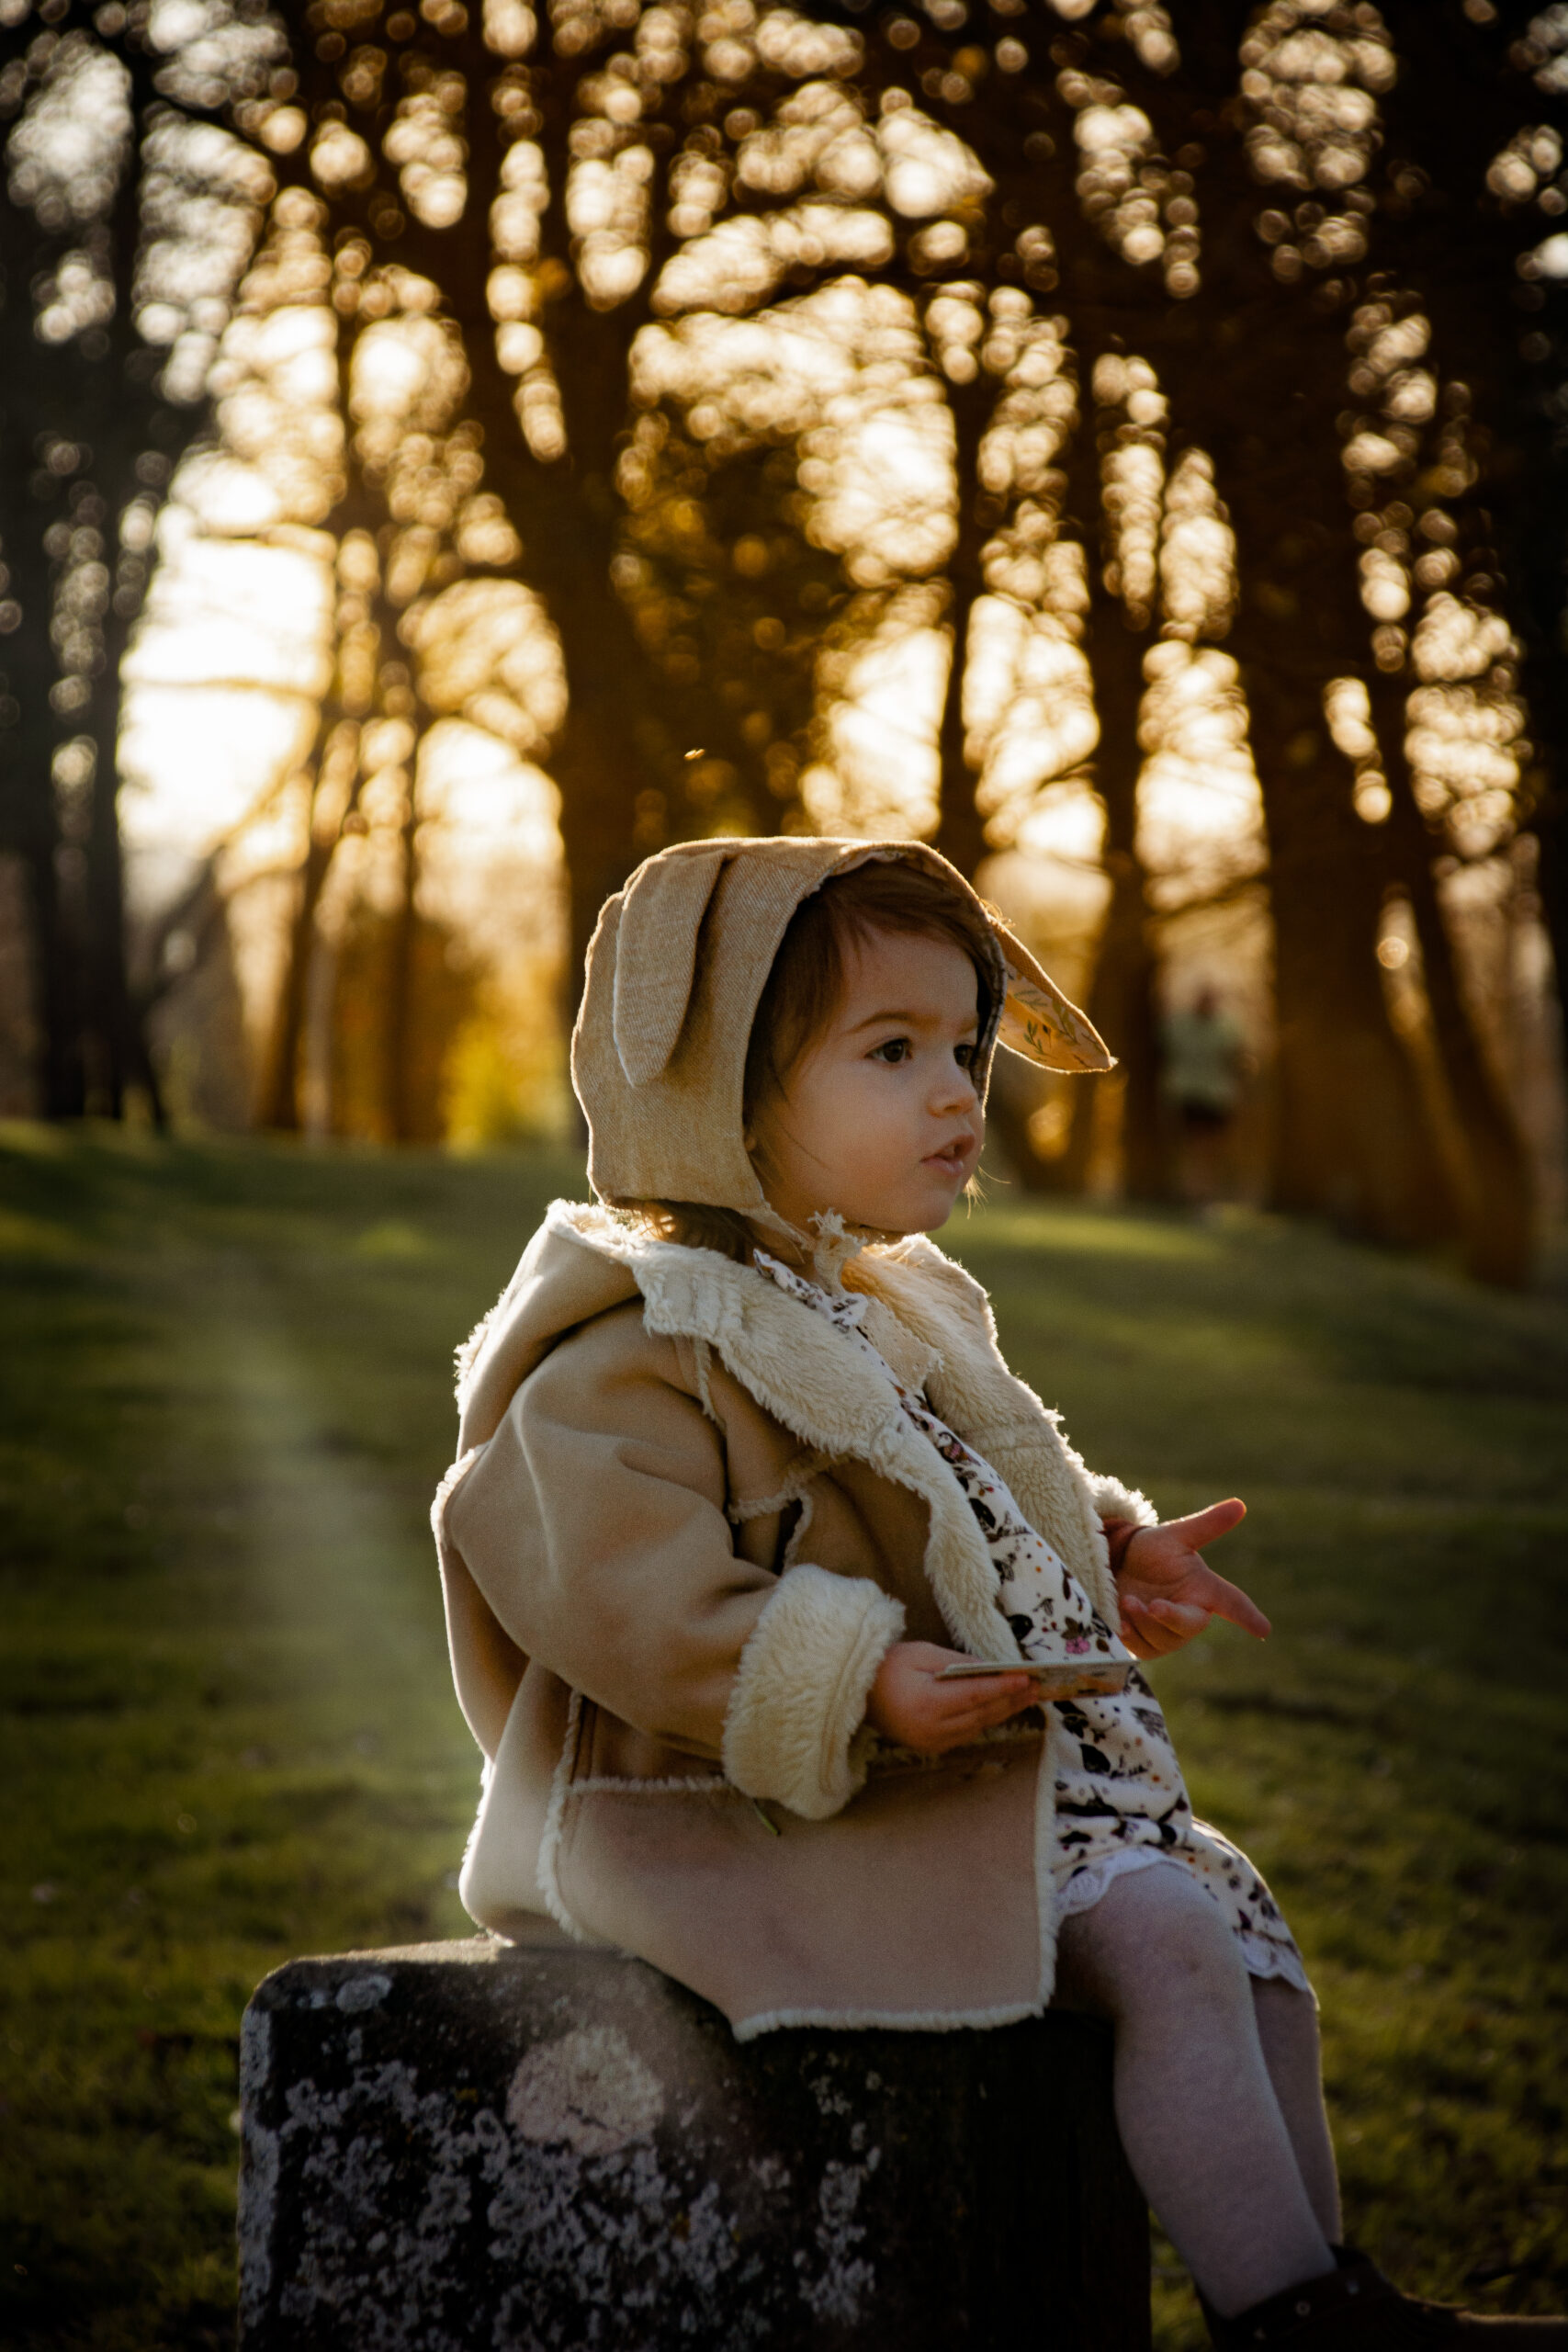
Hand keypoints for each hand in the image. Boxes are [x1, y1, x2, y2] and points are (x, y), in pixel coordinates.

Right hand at [866, 1641, 1039, 1754]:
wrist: (859, 1694)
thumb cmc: (888, 1667)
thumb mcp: (921, 1654)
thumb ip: (956, 1663)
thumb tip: (990, 1669)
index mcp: (928, 1703)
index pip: (976, 1695)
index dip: (1004, 1687)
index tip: (1027, 1678)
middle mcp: (932, 1728)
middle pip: (982, 1714)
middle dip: (1012, 1700)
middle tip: (1037, 1687)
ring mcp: (932, 1742)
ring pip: (978, 1726)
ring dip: (1003, 1711)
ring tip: (1026, 1697)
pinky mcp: (931, 1747)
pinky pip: (966, 1733)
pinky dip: (985, 1720)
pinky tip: (1000, 1709)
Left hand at [1116, 1499, 1269, 1658]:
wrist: (1116, 1564)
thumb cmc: (1152, 1551)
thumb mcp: (1176, 1536)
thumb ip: (1207, 1525)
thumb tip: (1240, 1504)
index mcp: (1205, 1590)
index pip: (1233, 1604)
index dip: (1248, 1616)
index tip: (1263, 1629)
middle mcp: (1191, 1614)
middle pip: (1191, 1625)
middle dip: (1171, 1617)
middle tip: (1153, 1605)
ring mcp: (1169, 1634)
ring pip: (1163, 1638)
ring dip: (1144, 1622)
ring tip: (1126, 1600)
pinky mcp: (1147, 1645)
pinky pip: (1143, 1648)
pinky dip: (1131, 1636)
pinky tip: (1120, 1623)